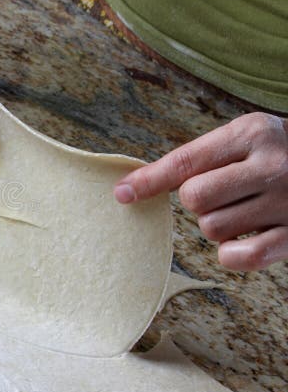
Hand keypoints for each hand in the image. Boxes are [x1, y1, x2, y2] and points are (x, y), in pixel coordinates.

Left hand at [114, 112, 287, 270]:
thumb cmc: (277, 151)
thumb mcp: (244, 137)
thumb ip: (197, 158)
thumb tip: (131, 187)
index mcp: (251, 134)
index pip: (185, 162)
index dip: (149, 181)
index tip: (121, 194)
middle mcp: (271, 165)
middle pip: (195, 198)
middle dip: (198, 201)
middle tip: (223, 193)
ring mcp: (287, 202)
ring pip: (213, 229)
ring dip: (218, 225)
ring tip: (245, 209)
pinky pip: (241, 257)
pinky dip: (233, 255)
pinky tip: (246, 238)